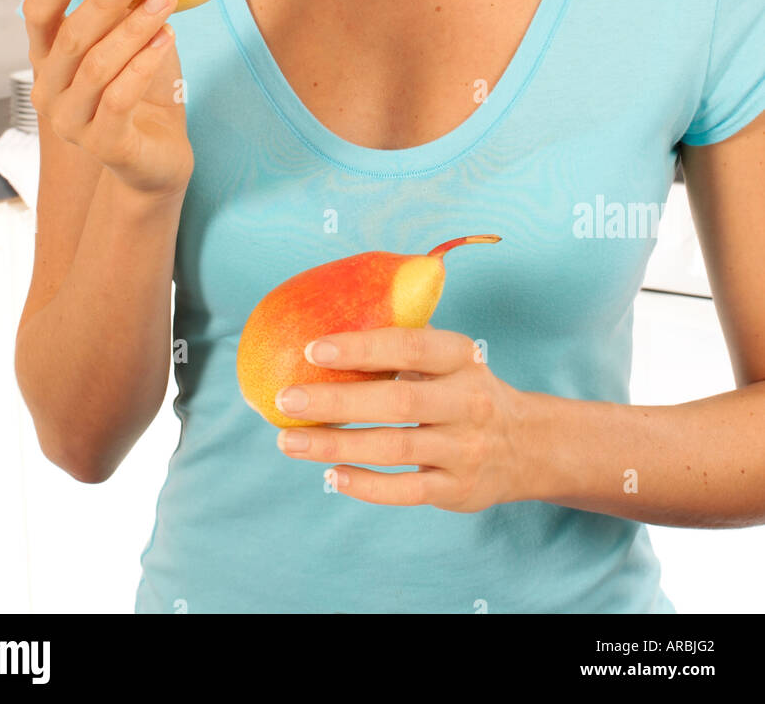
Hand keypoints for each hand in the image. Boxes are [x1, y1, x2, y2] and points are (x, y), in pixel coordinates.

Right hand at [24, 0, 193, 198]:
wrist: (157, 155)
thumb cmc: (140, 88)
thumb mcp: (129, 40)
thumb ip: (123, 7)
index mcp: (48, 60)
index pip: (37, 15)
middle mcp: (49, 91)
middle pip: (69, 38)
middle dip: (104, 0)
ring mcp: (71, 122)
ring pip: (97, 66)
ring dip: (135, 27)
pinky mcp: (103, 145)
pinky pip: (119, 98)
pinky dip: (144, 63)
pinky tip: (167, 37)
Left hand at [273, 325, 535, 510]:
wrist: (527, 445)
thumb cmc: (463, 390)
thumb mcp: (449, 357)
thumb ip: (402, 342)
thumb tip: (329, 323)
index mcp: (461, 357)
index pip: (410, 346)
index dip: (361, 347)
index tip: (313, 349)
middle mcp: (467, 401)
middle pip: (397, 401)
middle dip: (336, 402)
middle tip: (286, 401)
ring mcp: (464, 448)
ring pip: (394, 449)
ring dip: (336, 446)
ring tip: (289, 442)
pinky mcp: (457, 489)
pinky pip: (405, 490)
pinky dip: (365, 485)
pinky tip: (329, 475)